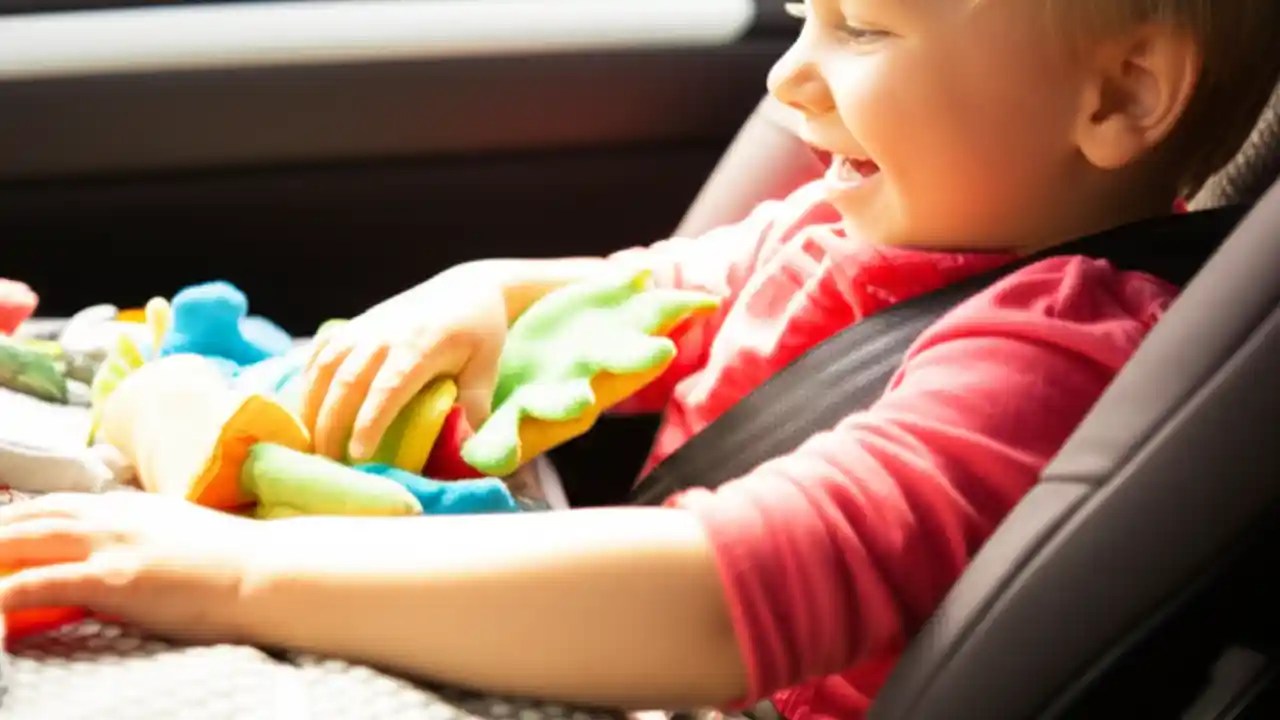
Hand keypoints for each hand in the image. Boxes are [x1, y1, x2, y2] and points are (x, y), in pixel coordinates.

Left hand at [0, 492, 263, 642]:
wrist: (267, 571)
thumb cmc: (236, 562)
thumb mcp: (182, 534)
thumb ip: (146, 537)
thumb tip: (129, 554)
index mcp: (132, 507)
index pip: (60, 505)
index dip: (21, 516)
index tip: (3, 527)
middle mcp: (115, 518)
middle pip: (33, 518)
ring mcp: (112, 546)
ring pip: (27, 540)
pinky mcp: (114, 580)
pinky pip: (40, 583)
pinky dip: (6, 590)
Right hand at [302, 264, 509, 461]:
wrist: (467, 287)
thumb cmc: (480, 333)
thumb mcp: (487, 369)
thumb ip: (474, 406)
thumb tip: (463, 449)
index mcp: (420, 348)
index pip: (387, 390)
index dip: (368, 423)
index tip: (358, 456)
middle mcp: (385, 335)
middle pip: (347, 383)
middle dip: (331, 425)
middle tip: (327, 462)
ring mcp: (365, 327)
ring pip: (325, 366)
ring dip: (311, 405)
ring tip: (308, 441)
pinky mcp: (355, 324)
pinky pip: (321, 351)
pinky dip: (308, 379)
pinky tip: (305, 407)